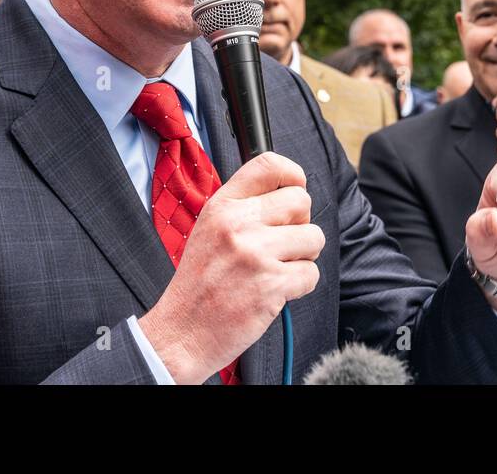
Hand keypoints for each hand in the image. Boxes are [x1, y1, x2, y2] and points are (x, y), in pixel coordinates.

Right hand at [138, 152, 324, 383]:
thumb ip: (244, 207)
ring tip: (277, 268)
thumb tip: (290, 190)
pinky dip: (300, 286)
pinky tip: (274, 291)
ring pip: (313, 237)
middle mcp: (238, 223)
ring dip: (303, 256)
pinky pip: (311, 273)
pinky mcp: (271, 285)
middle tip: (282, 244)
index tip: (295, 189)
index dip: (293, 174)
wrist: (182, 331)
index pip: (269, 165)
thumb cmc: (201, 282)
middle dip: (300, 224)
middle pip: (301, 200)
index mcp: (222, 205)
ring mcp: (255, 253)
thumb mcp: (210, 229)